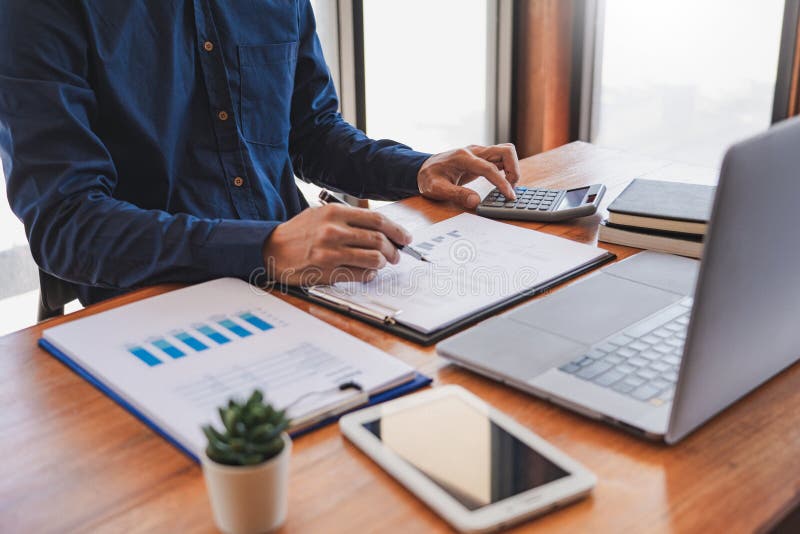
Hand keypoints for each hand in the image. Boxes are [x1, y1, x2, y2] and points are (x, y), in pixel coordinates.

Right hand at [262, 204, 411, 285]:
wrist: (271, 249)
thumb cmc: (299, 232)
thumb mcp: (320, 214)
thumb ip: (348, 217)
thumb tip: (379, 226)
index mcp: (334, 212)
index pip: (376, 220)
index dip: (396, 230)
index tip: (405, 237)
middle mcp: (333, 230)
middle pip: (378, 240)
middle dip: (393, 249)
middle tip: (396, 255)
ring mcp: (330, 252)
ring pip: (373, 258)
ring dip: (383, 263)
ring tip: (382, 263)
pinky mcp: (327, 271)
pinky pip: (359, 274)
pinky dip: (368, 275)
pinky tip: (367, 273)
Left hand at [417, 143, 520, 208]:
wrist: (424, 168)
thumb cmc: (429, 177)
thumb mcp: (437, 189)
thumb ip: (456, 194)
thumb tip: (476, 201)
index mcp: (463, 158)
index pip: (490, 168)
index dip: (502, 182)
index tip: (509, 196)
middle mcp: (474, 151)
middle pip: (505, 151)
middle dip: (514, 170)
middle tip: (510, 189)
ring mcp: (479, 152)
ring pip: (506, 152)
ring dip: (512, 168)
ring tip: (507, 187)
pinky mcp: (482, 157)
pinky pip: (501, 158)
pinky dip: (507, 169)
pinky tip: (502, 183)